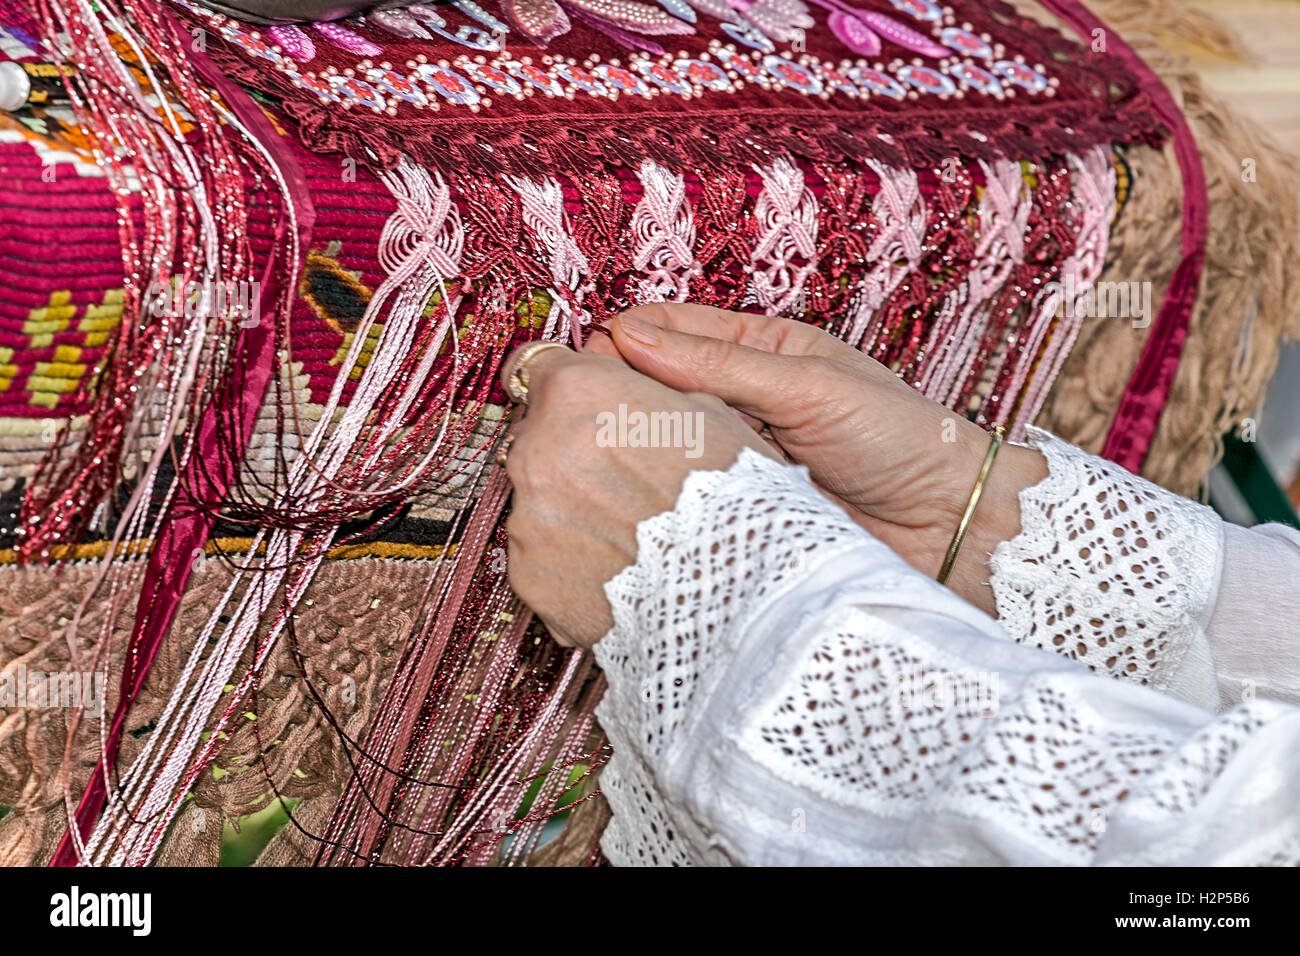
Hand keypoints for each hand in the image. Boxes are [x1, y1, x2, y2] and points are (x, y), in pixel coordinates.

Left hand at [501, 340, 777, 649]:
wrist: (741, 593)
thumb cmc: (736, 499)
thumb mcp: (708, 411)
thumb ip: (648, 390)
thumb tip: (633, 387)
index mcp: (575, 393)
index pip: (539, 368)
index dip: (570, 387)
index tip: (585, 405)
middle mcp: (535, 450)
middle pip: (537, 436)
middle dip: (573, 451)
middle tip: (627, 479)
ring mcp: (526, 517)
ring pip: (539, 500)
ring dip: (573, 510)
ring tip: (631, 535)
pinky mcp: (527, 575)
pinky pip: (542, 557)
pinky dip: (572, 563)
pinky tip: (620, 572)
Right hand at [604, 304, 1048, 615]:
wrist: (946, 526)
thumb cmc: (899, 439)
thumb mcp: (810, 386)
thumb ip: (720, 367)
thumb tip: (629, 337)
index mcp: (758, 351)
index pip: (666, 331)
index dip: (621, 341)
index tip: (584, 363)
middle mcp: (738, 402)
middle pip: (653, 388)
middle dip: (616, 395)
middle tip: (580, 414)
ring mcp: (733, 458)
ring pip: (660, 444)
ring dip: (635, 447)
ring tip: (601, 456)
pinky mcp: (734, 511)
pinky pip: (683, 496)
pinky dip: (659, 493)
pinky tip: (637, 497)